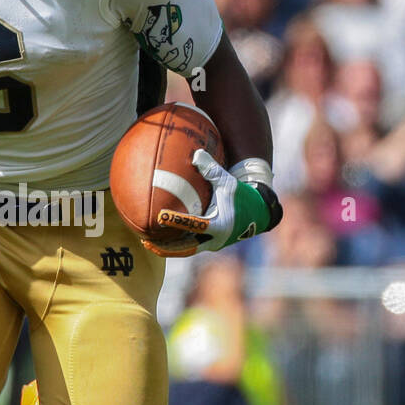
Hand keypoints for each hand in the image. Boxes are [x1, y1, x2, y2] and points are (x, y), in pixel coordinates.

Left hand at [141, 150, 277, 256]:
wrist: (259, 213)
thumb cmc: (242, 195)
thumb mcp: (228, 182)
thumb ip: (212, 169)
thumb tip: (196, 153)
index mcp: (220, 225)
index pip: (194, 224)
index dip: (176, 221)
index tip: (159, 217)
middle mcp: (215, 240)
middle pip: (185, 248)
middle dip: (165, 247)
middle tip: (146, 239)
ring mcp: (212, 244)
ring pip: (186, 250)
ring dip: (167, 249)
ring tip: (147, 243)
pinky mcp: (210, 245)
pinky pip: (189, 246)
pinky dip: (175, 244)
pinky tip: (160, 238)